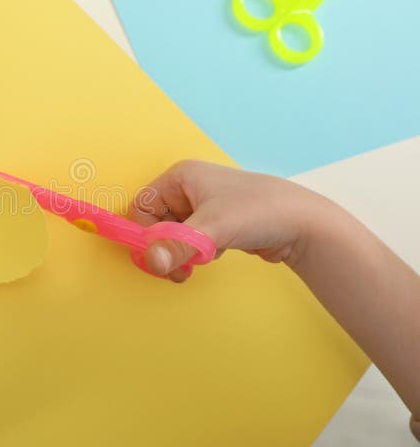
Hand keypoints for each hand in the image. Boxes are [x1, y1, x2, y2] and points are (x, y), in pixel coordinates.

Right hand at [129, 160, 336, 281]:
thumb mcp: (213, 229)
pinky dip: (196, 254)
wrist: (304, 225)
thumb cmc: (259, 212)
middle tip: (178, 269)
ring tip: (203, 260)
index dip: (145, 234)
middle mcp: (187, 188)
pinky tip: (215, 255)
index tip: (157, 258)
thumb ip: (178, 246)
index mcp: (180, 177)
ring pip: (171, 236)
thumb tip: (152, 262)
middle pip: (154, 224)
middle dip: (165, 249)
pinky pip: (189, 243)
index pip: (142, 206)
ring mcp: (201, 206)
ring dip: (182, 254)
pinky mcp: (214, 224)